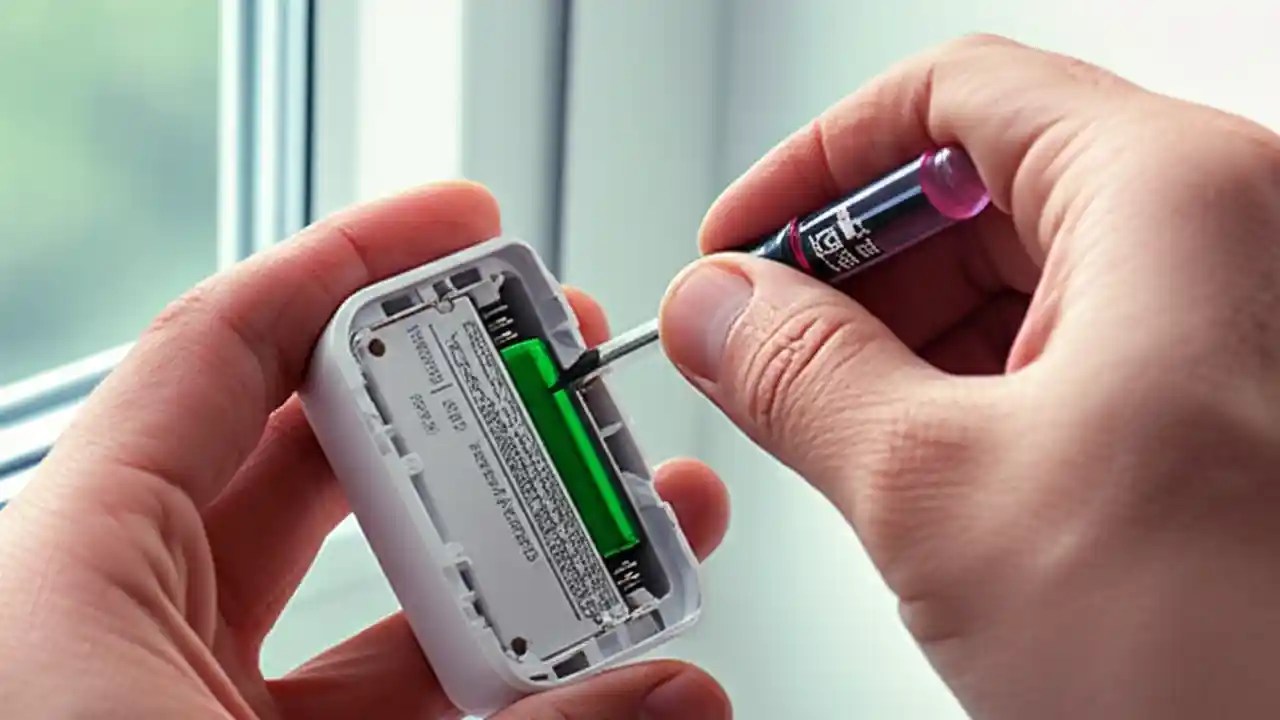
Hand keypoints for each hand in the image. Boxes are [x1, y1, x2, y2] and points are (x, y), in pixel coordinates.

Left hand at [0, 184, 730, 719]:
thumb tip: (673, 693)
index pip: (227, 357)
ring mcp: (185, 716)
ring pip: (370, 606)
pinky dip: (490, 694)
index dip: (356, 266)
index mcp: (65, 578)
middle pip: (321, 465)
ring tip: (644, 534)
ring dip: (510, 570)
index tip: (472, 229)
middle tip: (575, 375)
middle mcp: (118, 637)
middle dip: (464, 411)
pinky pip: (378, 705)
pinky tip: (605, 689)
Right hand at [659, 34, 1279, 718]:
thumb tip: (718, 311)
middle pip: (986, 186)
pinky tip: (921, 467)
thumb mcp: (941, 494)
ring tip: (833, 427)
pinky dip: (972, 397)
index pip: (952, 98)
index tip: (743, 243)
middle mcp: (1226, 239)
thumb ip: (798, 375)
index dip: (817, 164)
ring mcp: (1234, 328)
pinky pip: (1071, 357)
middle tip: (763, 347)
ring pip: (1024, 279)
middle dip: (853, 269)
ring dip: (905, 345)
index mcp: (1176, 198)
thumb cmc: (1231, 657)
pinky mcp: (1224, 412)